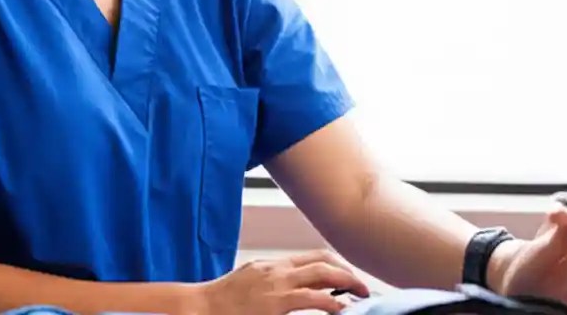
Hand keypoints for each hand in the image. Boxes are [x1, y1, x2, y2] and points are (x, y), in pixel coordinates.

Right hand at [199, 250, 370, 314]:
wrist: (202, 306)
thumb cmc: (224, 300)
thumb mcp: (251, 282)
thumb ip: (273, 281)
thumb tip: (295, 289)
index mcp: (273, 265)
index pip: (314, 256)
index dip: (338, 265)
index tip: (350, 277)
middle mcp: (278, 270)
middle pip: (324, 261)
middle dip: (348, 273)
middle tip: (364, 288)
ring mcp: (278, 285)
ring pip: (323, 275)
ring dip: (347, 284)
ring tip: (361, 296)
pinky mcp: (276, 303)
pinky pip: (312, 298)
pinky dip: (332, 303)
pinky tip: (342, 310)